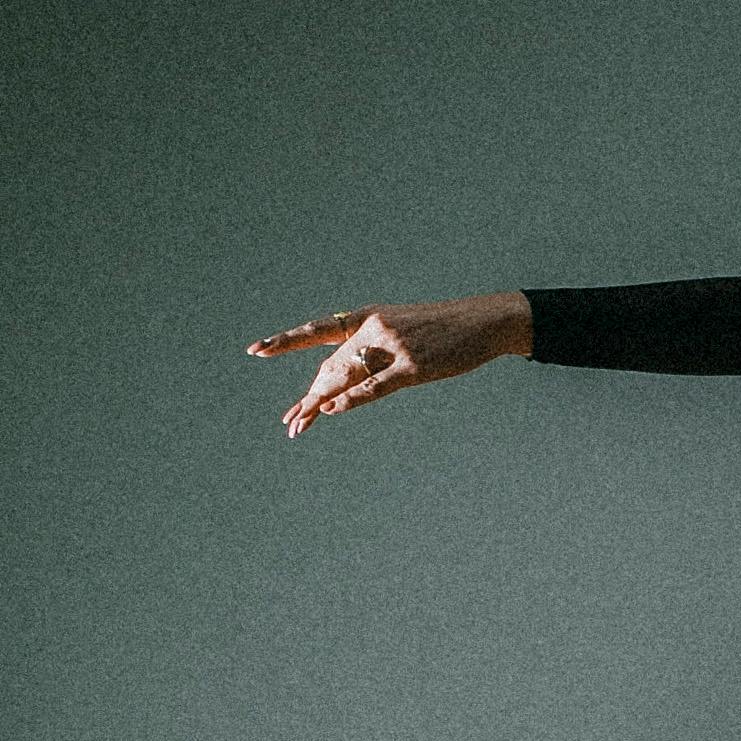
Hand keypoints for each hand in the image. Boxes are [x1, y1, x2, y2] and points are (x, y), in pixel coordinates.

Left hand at [250, 290, 531, 439]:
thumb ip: (377, 351)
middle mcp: (374, 328)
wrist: (484, 321)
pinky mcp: (413, 366)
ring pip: (346, 378)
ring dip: (320, 403)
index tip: (256, 349)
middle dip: (310, 396)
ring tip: (299, 423)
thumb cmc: (446, 330)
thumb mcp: (406, 333)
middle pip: (330, 366)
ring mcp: (393, 346)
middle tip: (290, 421)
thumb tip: (354, 380)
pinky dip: (350, 399)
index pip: (318, 331)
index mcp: (369, 317)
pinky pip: (374, 387)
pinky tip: (330, 410)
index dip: (286, 341)